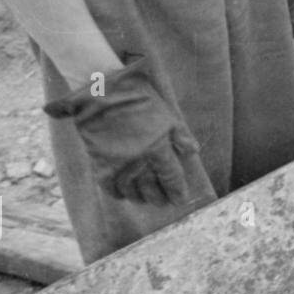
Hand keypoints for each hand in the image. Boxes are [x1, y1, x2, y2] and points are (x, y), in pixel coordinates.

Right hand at [43, 54, 211, 206]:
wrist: (102, 91)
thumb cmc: (138, 99)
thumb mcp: (166, 114)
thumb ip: (180, 136)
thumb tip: (193, 152)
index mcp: (158, 148)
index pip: (172, 178)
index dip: (177, 190)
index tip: (180, 198)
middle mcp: (139, 161)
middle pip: (152, 188)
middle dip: (160, 197)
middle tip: (164, 202)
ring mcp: (118, 164)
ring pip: (132, 191)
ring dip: (141, 198)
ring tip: (146, 200)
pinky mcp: (100, 164)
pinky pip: (110, 188)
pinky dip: (119, 194)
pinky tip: (125, 195)